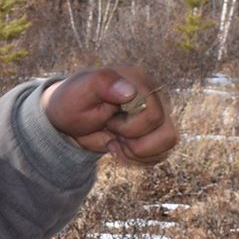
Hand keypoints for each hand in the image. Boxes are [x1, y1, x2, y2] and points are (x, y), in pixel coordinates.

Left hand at [42, 65, 178, 165]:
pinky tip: (122, 147)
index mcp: (138, 80)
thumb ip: (103, 84)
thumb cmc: (74, 102)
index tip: (108, 121)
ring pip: (169, 141)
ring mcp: (159, 112)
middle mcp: (155, 94)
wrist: (69, 119)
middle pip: (165, 132)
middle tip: (111, 130)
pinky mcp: (158, 130)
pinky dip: (140, 158)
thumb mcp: (80, 90)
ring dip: (138, 152)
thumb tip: (130, 92)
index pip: (153, 114)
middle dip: (132, 142)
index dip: (129, 128)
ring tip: (117, 142)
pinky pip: (162, 153)